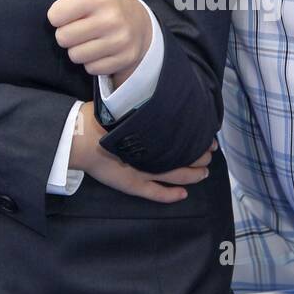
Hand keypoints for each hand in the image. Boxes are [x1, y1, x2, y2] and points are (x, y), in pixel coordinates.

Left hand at [47, 0, 150, 85]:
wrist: (141, 26)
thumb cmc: (106, 0)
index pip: (54, 17)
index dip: (60, 14)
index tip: (74, 10)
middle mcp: (110, 19)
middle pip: (62, 38)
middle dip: (69, 33)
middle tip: (83, 25)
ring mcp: (118, 41)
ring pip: (75, 56)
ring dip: (79, 49)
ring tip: (92, 37)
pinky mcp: (122, 60)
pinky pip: (90, 68)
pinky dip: (93, 62)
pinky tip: (102, 49)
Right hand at [70, 103, 215, 203]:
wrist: (82, 136)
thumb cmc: (103, 119)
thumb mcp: (129, 107)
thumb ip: (148, 107)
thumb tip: (170, 98)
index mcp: (151, 135)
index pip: (181, 139)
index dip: (197, 138)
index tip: (209, 135)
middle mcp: (151, 154)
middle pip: (182, 156)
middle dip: (199, 154)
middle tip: (210, 151)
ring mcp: (143, 171)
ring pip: (175, 175)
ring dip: (192, 174)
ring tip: (204, 172)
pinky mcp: (132, 185)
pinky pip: (155, 193)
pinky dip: (170, 195)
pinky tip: (183, 194)